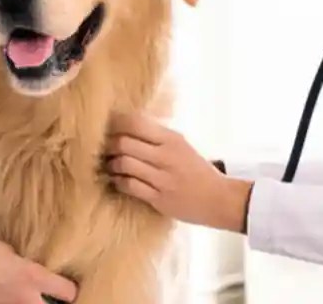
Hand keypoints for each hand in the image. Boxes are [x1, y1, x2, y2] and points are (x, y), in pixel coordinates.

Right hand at [0, 241, 78, 302]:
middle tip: (48, 298)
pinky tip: (6, 300)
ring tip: (24, 297)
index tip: (65, 289)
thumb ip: (22, 261)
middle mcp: (27, 301)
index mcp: (32, 277)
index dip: (69, 290)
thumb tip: (29, 267)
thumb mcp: (3, 250)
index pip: (69, 292)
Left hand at [104, 112, 252, 232]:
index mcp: (172, 139)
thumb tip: (127, 124)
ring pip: (124, 164)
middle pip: (124, 143)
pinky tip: (118, 180)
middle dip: (109, 145)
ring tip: (110, 165)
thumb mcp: (181, 145)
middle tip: (104, 149)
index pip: (136, 123)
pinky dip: (119, 182)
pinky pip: (129, 186)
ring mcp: (162, 178)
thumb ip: (157, 136)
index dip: (116, 124)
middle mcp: (166, 156)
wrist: (218, 199)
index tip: (107, 127)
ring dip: (111, 165)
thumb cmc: (196, 170)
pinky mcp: (159, 198)